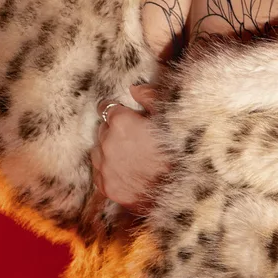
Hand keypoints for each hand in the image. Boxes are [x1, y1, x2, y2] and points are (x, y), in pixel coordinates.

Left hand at [90, 84, 168, 214]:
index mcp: (121, 121)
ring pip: (98, 151)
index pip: (106, 107)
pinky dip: (108, 171)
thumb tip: (133, 88)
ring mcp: (105, 165)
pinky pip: (99, 173)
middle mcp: (107, 142)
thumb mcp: (169, 117)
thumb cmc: (178, 151)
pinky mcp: (106, 186)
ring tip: (130, 156)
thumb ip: (149, 97)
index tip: (122, 113)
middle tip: (133, 138)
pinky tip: (126, 172)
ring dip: (109, 150)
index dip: (116, 110)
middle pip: (103, 129)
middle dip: (114, 131)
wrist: (179, 189)